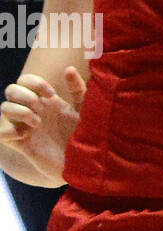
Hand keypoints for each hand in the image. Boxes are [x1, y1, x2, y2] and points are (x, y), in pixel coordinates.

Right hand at [0, 69, 85, 184]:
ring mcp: (25, 126)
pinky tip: (25, 135)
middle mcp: (33, 111)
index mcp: (47, 100)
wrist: (84, 161)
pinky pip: (1, 134)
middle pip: (11, 90)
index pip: (26, 80)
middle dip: (24, 94)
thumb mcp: (86, 108)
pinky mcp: (21, 144)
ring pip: (3, 108)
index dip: (34, 82)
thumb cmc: (86, 133)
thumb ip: (78, 88)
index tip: (52, 94)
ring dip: (19, 112)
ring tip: (37, 123)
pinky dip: (8, 131)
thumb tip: (67, 68)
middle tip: (40, 105)